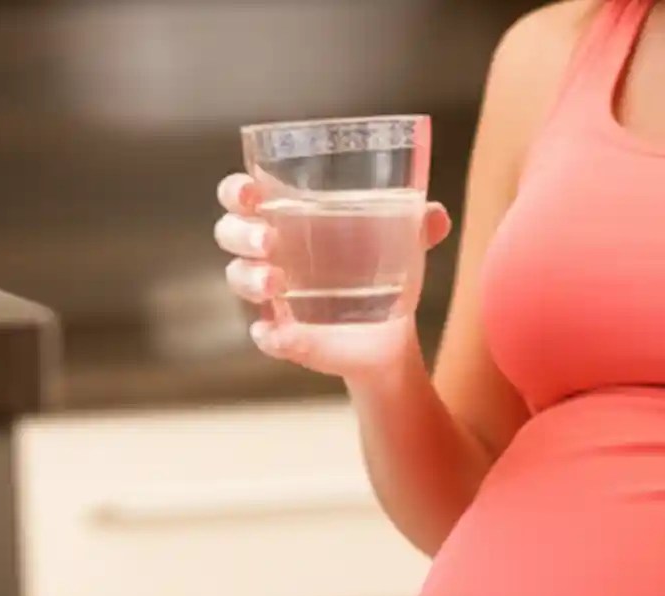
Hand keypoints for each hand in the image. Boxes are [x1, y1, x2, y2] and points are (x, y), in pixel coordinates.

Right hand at [214, 173, 452, 380]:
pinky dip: (268, 335)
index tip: (251, 193)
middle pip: (229, 233)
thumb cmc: (379, 269)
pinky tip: (275, 334)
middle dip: (241, 233)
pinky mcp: (283, 334)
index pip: (241, 196)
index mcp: (287, 218)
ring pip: (238, 279)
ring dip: (250, 278)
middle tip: (270, 240)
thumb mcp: (399, 242)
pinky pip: (264, 336)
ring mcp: (271, 296)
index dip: (236, 190)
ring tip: (277, 282)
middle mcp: (269, 253)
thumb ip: (416, 226)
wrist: (389, 334)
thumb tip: (435, 215)